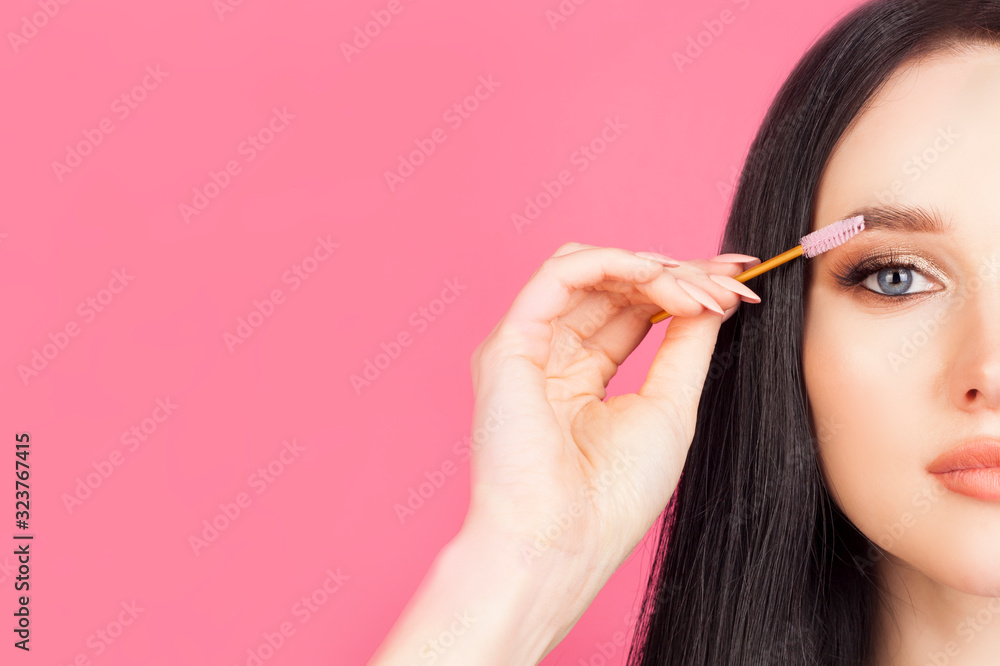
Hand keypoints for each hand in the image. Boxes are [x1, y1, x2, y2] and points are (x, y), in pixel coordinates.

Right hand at [464, 243, 760, 582]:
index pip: (633, 310)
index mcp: (581, 376)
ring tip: (700, 290)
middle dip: (678, 273)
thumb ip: (685, 345)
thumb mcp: (668, 407)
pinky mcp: (509, 341)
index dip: (683, 288)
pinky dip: (614, 262)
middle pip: (615, 284)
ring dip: (652, 268)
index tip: (739, 282)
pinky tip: (658, 277)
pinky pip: (560, 274)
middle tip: (731, 280)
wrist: (564, 542)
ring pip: (589, 270)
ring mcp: (527, 346)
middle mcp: (550, 354)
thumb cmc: (612, 495)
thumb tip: (715, 298)